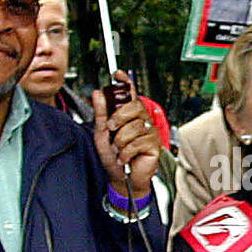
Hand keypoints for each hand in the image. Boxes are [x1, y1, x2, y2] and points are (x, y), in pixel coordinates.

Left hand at [92, 70, 159, 196]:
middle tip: (111, 129)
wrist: (120, 177)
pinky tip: (124, 158)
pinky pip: (138, 142)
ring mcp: (149, 131)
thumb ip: (101, 113)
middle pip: (134, 106)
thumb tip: (98, 93)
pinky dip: (126, 152)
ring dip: (120, 141)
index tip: (118, 74)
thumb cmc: (113, 156)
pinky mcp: (154, 145)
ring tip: (117, 150)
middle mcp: (141, 120)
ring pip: (134, 127)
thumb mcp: (101, 133)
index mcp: (128, 114)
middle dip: (118, 118)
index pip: (130, 94)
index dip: (125, 82)